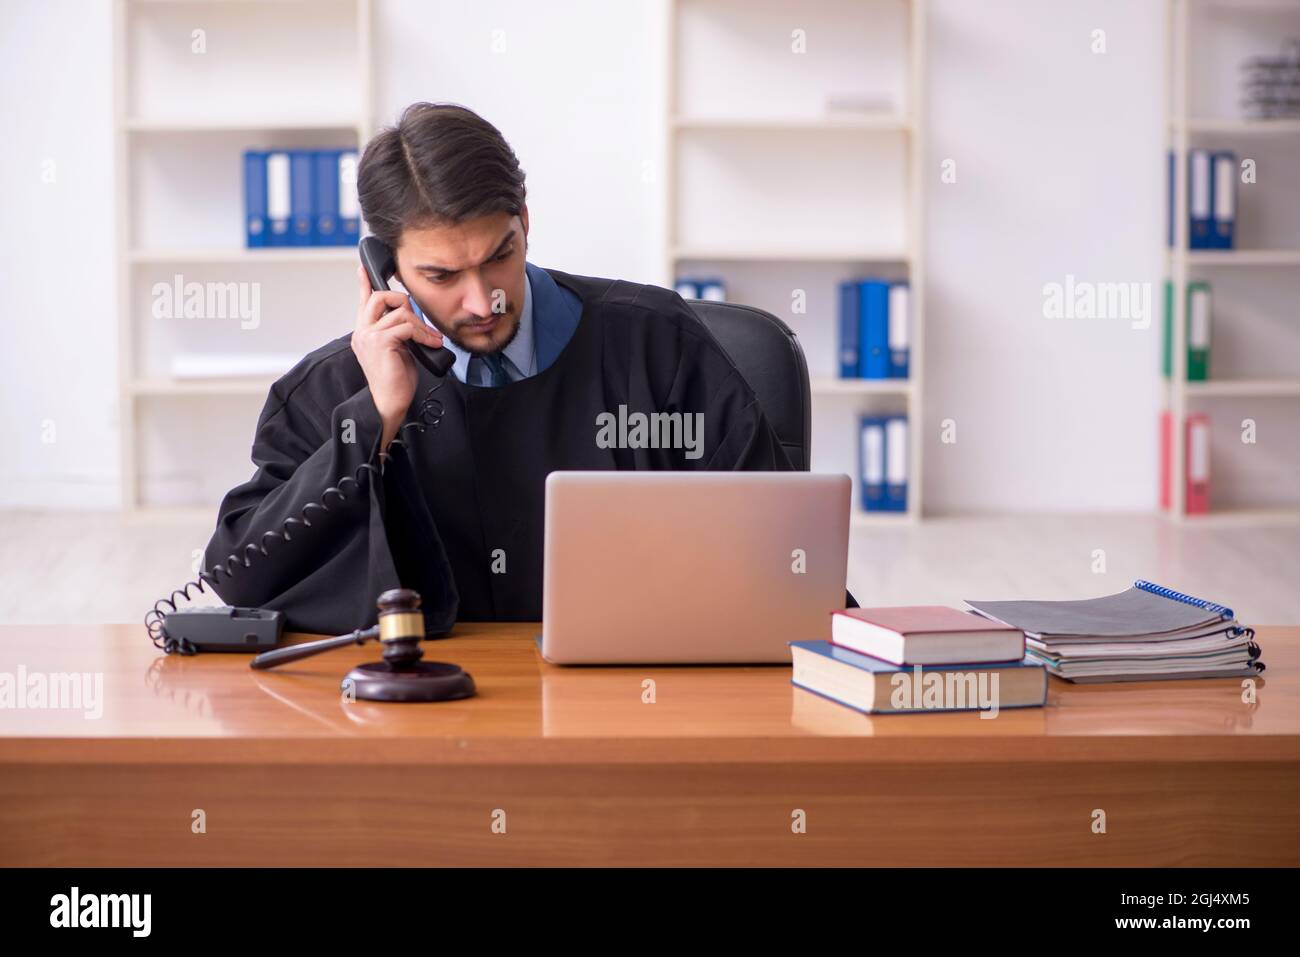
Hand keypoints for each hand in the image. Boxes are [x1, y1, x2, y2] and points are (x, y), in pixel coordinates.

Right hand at [351, 265, 444, 447]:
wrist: (389, 403)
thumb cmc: (396, 381)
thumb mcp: (398, 350)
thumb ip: (399, 332)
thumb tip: (413, 319)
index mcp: (365, 333)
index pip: (363, 302)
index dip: (364, 283)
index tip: (364, 268)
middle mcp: (362, 332)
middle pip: (380, 297)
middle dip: (404, 301)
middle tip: (419, 322)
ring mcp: (369, 336)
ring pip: (400, 312)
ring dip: (421, 325)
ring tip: (431, 339)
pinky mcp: (380, 342)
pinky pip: (407, 326)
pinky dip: (423, 334)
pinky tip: (430, 344)